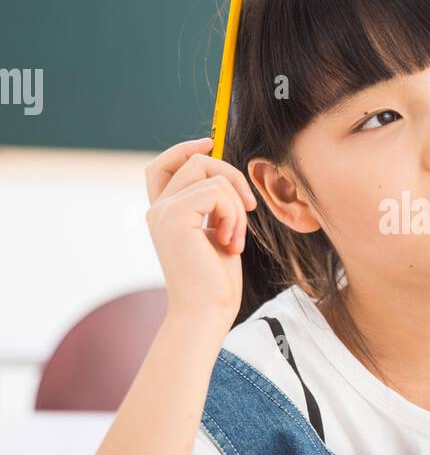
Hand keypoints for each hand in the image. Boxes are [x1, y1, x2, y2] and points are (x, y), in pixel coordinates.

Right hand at [145, 136, 257, 327]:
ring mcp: (163, 212)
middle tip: (246, 209)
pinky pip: (216, 192)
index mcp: (165, 213)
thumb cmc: (215, 281)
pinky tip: (230, 242)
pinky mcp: (174, 217)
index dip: (185, 148)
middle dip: (231, 177)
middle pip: (196, 161)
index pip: (162, 165)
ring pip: (212, 175)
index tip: (211, 142)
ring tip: (235, 238)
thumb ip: (213, 205)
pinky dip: (233, 214)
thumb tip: (225, 174)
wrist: (206, 313)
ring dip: (235, 205)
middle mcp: (158, 209)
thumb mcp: (216, 233)